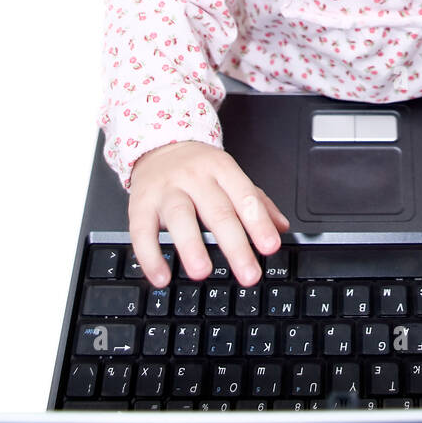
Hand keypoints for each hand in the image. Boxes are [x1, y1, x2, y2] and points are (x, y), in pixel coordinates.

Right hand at [128, 140, 289, 288]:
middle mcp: (194, 178)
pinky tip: (161, 277)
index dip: (259, 222)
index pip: (245, 196)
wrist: (158, 145)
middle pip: (217, 211)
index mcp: (222, 169)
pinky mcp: (140, 204)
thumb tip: (281, 227)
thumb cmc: (199, 167)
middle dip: (235, 245)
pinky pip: (142, 231)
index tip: (270, 247)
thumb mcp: (230, 176)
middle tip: (248, 273)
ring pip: (179, 217)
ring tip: (202, 272)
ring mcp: (166, 190)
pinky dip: (150, 256)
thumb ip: (257, 202)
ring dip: (192, 246)